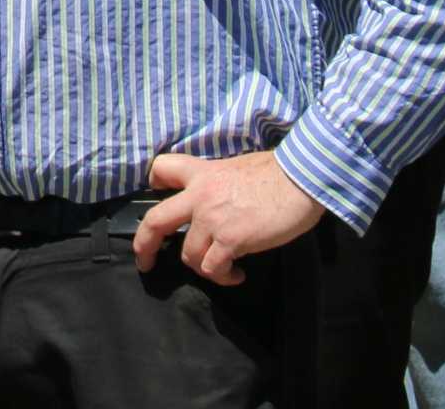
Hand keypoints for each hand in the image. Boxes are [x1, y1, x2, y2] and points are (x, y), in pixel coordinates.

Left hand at [133, 150, 324, 285]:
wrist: (300, 179)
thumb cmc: (278, 172)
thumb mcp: (236, 168)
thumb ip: (219, 184)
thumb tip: (220, 203)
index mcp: (202, 173)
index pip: (162, 169)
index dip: (155, 182)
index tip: (156, 193)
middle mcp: (199, 196)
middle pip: (156, 221)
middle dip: (144, 246)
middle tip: (145, 262)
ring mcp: (212, 219)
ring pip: (188, 255)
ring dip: (203, 267)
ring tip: (223, 269)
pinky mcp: (230, 240)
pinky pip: (213, 268)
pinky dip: (222, 277)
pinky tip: (237, 275)